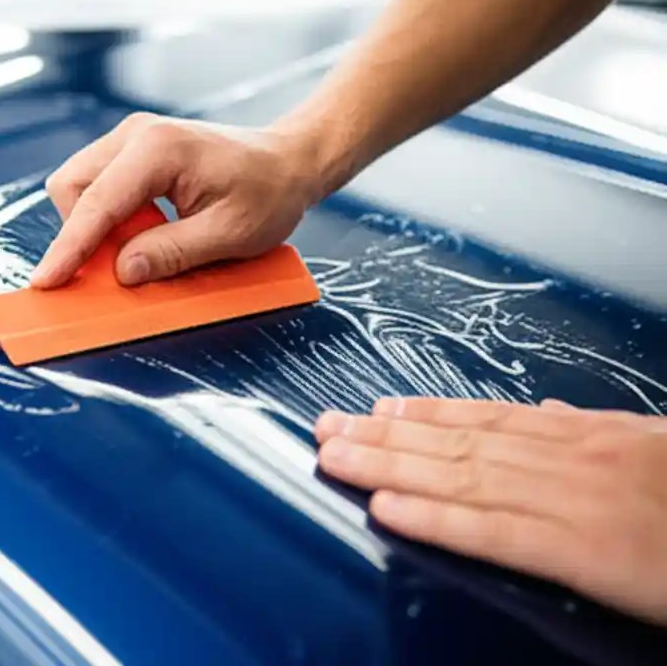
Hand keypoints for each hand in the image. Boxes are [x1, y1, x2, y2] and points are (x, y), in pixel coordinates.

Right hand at [30, 113, 336, 287]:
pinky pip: (97, 184)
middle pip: (72, 186)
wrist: (289, 160)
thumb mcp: (229, 235)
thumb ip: (171, 253)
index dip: (69, 248)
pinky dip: (107, 215)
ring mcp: (131, 137)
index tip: (46, 282)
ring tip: (139, 246)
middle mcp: (135, 134)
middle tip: (116, 267)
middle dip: (80, 233)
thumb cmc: (268, 193)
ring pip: (79, 185)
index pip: (96, 204)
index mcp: (158, 150)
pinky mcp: (132, 149)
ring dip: (94, 225)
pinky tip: (143, 231)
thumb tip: (121, 272)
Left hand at [315, 397, 666, 624]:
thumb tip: (550, 420)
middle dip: (386, 437)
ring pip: (464, 477)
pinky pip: (497, 532)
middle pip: (461, 444)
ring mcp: (579, 500)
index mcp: (593, 438)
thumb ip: (595, 436)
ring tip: (335, 456)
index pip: (490, 420)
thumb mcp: (654, 450)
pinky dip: (437, 518)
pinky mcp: (588, 550)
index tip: (375, 409)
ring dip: (390, 466)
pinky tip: (388, 508)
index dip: (425, 415)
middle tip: (325, 428)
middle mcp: (575, 459)